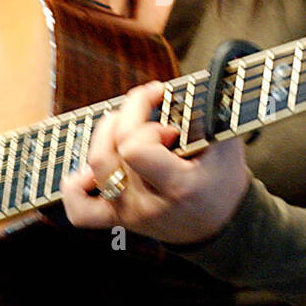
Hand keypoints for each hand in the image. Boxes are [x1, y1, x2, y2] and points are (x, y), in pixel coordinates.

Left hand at [60, 80, 250, 245]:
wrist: (221, 228)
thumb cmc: (223, 182)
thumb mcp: (228, 144)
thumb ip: (212, 111)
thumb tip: (202, 77)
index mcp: (177, 186)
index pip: (135, 148)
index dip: (145, 124)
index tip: (168, 124)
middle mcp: (147, 203)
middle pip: (110, 150)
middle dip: (128, 116)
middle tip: (150, 110)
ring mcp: (128, 212)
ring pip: (95, 166)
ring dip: (105, 134)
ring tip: (126, 126)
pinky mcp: (116, 218)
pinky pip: (80, 208)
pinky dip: (77, 184)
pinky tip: (92, 169)